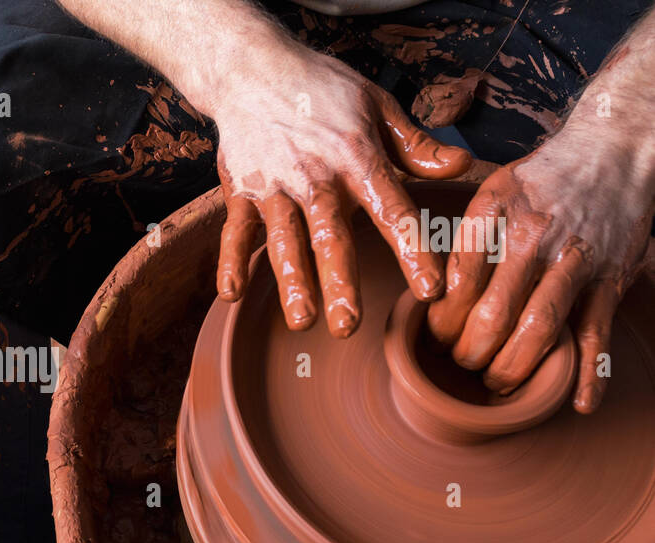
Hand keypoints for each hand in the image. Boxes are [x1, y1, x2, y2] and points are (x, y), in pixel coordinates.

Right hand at [192, 38, 470, 336]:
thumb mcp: (378, 106)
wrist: (253, 68)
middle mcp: (315, 176)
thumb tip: (462, 166)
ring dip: (291, 281)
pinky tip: (231, 294)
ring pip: (283, 240)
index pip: (391, 210)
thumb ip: (416, 145)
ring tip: (301, 320)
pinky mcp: (241, 191)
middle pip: (330, 236)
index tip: (430, 289)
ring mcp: (274, 186)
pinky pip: (234, 231)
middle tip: (348, 325)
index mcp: (357, 157)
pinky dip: (229, 262)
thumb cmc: (322, 90)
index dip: (411, 250)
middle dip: (339, 282)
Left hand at [426, 126, 654, 412]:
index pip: (457, 281)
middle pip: (492, 313)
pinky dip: (590, 372)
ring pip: (538, 328)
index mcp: (495, 214)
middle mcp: (533, 237)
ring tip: (493, 384)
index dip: (442, 321)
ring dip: (512, 367)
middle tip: (460, 366)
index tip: (434, 340)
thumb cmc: (543, 178)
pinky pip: (597, 332)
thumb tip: (430, 290)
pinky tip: (578, 403)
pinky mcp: (610, 278)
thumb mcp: (492, 189)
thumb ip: (464, 235)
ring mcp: (575, 260)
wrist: (615, 148)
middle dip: (470, 352)